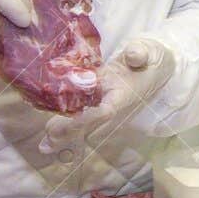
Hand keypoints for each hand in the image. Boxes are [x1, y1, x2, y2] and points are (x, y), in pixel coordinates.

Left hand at [40, 39, 176, 155]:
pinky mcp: (96, 102)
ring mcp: (103, 107)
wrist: (155, 66)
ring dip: (63, 134)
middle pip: (88, 125)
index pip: (104, 111)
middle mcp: (112, 107)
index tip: (69, 122)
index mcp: (123, 96)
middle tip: (45, 144)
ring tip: (44, 146)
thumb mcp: (147, 51)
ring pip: (82, 125)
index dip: (87, 119)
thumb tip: (135, 55)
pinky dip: (64, 124)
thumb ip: (140, 53)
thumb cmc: (150, 58)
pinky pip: (79, 117)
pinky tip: (48, 135)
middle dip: (67, 133)